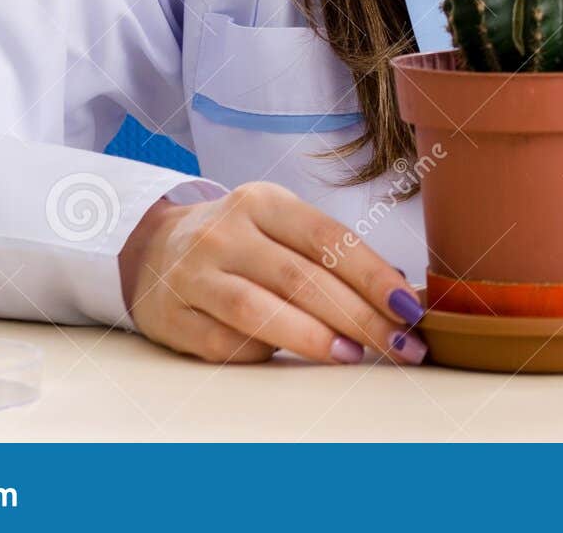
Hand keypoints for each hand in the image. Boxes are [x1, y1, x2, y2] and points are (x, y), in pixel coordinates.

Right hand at [119, 185, 426, 365]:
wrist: (152, 249)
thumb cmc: (240, 241)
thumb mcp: (281, 227)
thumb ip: (330, 255)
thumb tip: (400, 294)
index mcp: (263, 202)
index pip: (328, 239)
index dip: (373, 275)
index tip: (410, 308)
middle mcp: (226, 232)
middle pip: (302, 279)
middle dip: (360, 316)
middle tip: (400, 345)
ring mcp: (194, 275)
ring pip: (262, 312)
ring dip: (316, 339)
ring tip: (355, 357)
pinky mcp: (172, 317)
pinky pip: (227, 344)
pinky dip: (265, 354)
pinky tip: (294, 360)